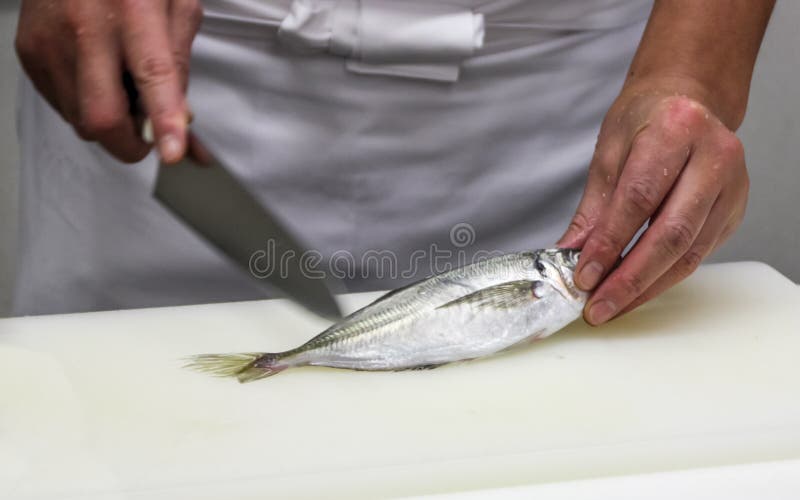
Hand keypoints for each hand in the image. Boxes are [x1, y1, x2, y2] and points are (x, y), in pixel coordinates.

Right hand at [15, 0, 202, 162]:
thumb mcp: (177, 6)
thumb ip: (180, 63)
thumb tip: (184, 120)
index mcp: (135, 11)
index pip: (153, 74)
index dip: (164, 118)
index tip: (173, 151)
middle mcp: (86, 27)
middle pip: (102, 116)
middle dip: (129, 144)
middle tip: (146, 134)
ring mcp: (50, 41)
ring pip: (80, 120)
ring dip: (109, 122)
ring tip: (120, 87)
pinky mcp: (29, 51)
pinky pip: (60, 105)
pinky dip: (84, 106)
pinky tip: (96, 76)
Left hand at [558, 84, 748, 324]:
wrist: (687, 100)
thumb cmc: (645, 120)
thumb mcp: (608, 153)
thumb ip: (593, 209)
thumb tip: (570, 256)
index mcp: (676, 129)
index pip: (639, 198)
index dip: (609, 242)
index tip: (584, 276)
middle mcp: (714, 156)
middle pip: (671, 233)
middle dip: (629, 278)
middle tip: (597, 306)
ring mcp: (732, 185)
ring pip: (689, 252)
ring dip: (646, 287)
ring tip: (611, 307)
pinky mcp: (735, 209)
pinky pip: (698, 254)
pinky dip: (664, 278)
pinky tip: (636, 290)